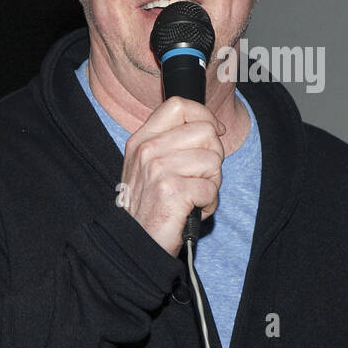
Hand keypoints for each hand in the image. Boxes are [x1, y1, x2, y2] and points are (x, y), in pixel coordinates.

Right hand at [121, 97, 225, 255]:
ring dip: (211, 183)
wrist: (133, 242)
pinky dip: (208, 204)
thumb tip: (212, 127)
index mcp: (141, 140)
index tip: (214, 132)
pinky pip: (211, 188)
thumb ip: (172, 142)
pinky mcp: (172, 190)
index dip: (204, 116)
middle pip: (205, 132)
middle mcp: (147, 150)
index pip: (179, 105)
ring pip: (213, 161)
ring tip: (192, 196)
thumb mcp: (149, 166)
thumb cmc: (149, 206)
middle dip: (213, 156)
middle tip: (197, 177)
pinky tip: (191, 210)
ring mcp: (158, 169)